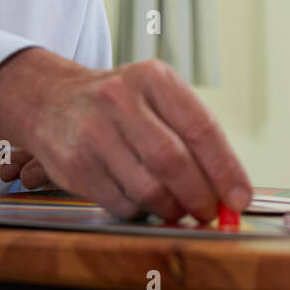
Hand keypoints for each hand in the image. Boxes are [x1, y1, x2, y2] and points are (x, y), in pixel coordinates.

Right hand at [0, 48, 251, 222]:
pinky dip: (140, 210)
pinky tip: (143, 201)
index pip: (200, 128)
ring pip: (148, 188)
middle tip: (210, 211)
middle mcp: (120, 99)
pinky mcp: (74, 164)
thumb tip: (230, 186)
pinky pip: (121, 202)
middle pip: (174, 161)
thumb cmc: (117, 103)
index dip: (226, 169)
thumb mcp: (155, 96)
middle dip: (200, 195)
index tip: (240, 197)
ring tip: (179, 208)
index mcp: (153, 78)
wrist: (49, 100)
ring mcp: (93, 132)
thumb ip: (191, 133)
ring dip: (172, 208)